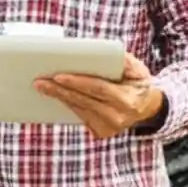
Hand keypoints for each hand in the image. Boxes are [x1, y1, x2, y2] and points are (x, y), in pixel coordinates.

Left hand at [33, 52, 164, 138]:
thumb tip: (107, 53)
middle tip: (40, 81)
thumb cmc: (138, 84)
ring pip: (78, 109)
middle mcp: (118, 117)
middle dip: (60, 90)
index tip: (58, 76)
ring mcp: (109, 128)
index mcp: (127, 100)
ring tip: (42, 86)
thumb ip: (125, 62)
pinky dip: (68, 104)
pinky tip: (55, 95)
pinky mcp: (101, 133)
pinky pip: (79, 116)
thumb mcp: (138, 70)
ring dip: (59, 98)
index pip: (98, 89)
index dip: (77, 83)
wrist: (147, 108)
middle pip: (83, 101)